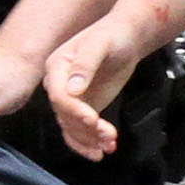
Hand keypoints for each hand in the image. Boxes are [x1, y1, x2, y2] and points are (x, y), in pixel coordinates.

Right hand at [40, 9, 150, 161]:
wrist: (127, 39)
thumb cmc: (113, 35)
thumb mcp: (100, 43)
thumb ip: (86, 64)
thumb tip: (73, 89)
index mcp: (56, 66)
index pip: (59, 96)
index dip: (74, 110)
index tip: (93, 119)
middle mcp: (58, 84)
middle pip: (65, 115)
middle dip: (86, 129)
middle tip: (108, 135)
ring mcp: (71, 99)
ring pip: (72, 127)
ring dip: (90, 140)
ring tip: (110, 144)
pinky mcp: (83, 108)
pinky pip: (80, 130)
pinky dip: (90, 142)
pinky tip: (103, 150)